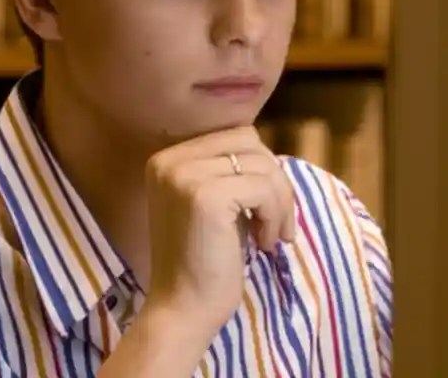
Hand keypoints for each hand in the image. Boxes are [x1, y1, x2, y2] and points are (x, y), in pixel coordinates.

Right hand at [142, 126, 297, 337]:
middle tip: (277, 223)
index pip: (237, 137)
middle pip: (251, 144)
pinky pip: (264, 188)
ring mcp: (185, 176)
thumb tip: (272, 156)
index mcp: (168, 158)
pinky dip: (275, 215)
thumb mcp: (214, 204)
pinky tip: (263, 244)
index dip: (262, 170)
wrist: (181, 311)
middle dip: (275, 182)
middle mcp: (170, 161)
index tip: (267, 209)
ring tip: (270, 236)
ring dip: (280, 203)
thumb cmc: (204, 262)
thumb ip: (231, 173)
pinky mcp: (205, 196)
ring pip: (263, 165)